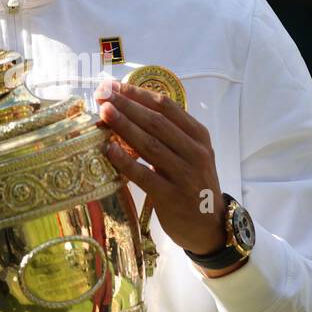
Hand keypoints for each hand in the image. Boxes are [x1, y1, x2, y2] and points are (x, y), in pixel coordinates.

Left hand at [95, 79, 226, 256]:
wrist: (209, 226)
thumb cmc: (192, 183)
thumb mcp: (190, 153)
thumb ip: (168, 133)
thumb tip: (128, 107)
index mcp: (198, 135)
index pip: (166, 106)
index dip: (138, 94)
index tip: (113, 86)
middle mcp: (195, 152)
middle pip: (156, 122)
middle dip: (127, 105)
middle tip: (102, 94)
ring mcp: (185, 175)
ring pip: (150, 145)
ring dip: (125, 126)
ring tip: (104, 112)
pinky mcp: (172, 197)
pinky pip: (145, 176)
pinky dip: (125, 162)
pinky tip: (108, 149)